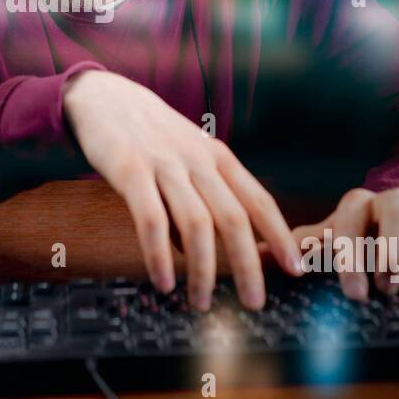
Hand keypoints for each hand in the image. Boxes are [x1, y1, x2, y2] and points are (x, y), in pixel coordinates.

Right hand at [62, 69, 303, 310]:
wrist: (103, 95)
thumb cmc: (148, 134)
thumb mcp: (185, 157)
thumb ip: (198, 199)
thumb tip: (195, 253)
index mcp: (217, 156)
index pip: (259, 200)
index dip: (280, 236)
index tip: (296, 269)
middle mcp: (197, 160)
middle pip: (234, 218)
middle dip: (248, 265)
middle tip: (254, 302)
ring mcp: (164, 164)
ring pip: (196, 223)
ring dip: (203, 270)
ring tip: (201, 302)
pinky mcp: (130, 170)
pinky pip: (151, 220)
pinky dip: (159, 256)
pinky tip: (164, 282)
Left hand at [287, 187, 398, 300]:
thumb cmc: (357, 236)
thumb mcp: (328, 240)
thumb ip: (299, 247)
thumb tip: (257, 256)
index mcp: (358, 205)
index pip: (351, 217)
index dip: (352, 253)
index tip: (354, 292)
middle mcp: (394, 201)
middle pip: (397, 209)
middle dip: (392, 250)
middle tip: (387, 287)